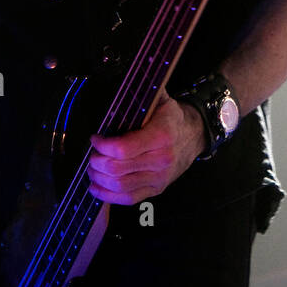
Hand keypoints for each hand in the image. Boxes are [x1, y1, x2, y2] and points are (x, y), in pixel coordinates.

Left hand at [88, 88, 205, 204]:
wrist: (193, 136)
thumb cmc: (171, 117)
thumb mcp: (159, 99)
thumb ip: (139, 94)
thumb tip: (118, 87)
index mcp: (161, 136)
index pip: (123, 149)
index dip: (102, 145)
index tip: (96, 138)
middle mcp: (161, 160)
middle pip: (116, 169)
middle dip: (96, 161)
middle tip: (92, 153)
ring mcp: (159, 178)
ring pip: (119, 186)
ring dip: (98, 178)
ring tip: (92, 168)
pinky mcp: (156, 189)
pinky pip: (128, 199)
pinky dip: (107, 196)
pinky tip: (96, 187)